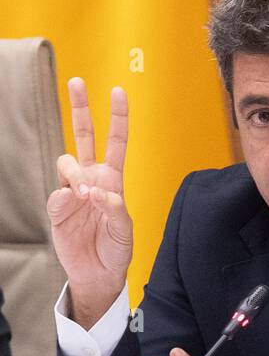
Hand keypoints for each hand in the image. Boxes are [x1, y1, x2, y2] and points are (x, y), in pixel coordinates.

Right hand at [47, 79, 132, 328]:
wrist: (98, 274)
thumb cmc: (116, 251)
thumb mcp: (124, 232)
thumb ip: (114, 211)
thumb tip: (95, 191)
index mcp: (112, 181)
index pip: (116, 144)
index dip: (118, 118)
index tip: (118, 92)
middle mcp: (91, 180)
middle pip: (84, 136)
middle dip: (81, 108)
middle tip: (76, 81)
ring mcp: (72, 192)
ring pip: (67, 162)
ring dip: (75, 174)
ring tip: (85, 195)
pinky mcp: (57, 208)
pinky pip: (57, 194)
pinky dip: (65, 199)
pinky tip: (73, 208)